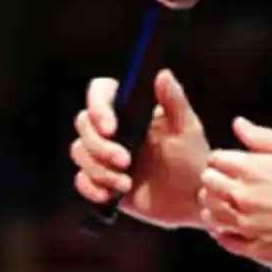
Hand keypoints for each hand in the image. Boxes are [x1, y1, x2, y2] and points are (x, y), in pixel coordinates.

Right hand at [70, 69, 209, 228]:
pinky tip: (109, 195)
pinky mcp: (101, 179)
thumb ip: (175, 101)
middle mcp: (113, 128)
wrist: (191, 198)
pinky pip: (81, 179)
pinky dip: (90, 188)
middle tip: (126, 161)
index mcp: (130, 109)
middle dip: (100, 146)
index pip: (101, 93)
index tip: (110, 127)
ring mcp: (104, 154)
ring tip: (125, 184)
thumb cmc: (192, 157)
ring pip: (79, 151)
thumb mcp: (187, 129)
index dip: (97, 106)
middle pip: (84, 124)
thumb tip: (162, 74)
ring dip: (99, 169)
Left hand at [198, 117, 271, 271]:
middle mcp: (244, 197)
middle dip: (217, 180)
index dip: (225, 160)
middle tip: (234, 183)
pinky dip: (225, 232)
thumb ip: (265, 138)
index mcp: (253, 169)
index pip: (215, 159)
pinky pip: (224, 240)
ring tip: (236, 204)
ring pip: (211, 213)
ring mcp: (248, 226)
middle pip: (207, 184)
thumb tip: (238, 125)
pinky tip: (239, 226)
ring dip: (218, 206)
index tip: (237, 164)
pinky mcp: (257, 250)